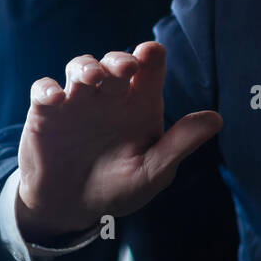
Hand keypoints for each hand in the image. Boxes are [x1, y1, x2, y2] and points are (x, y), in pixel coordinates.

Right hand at [14, 41, 221, 241]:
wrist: (71, 208)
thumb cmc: (118, 187)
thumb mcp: (152, 172)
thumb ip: (179, 144)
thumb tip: (216, 119)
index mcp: (139, 104)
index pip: (149, 69)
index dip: (151, 55)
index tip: (151, 52)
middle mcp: (110, 96)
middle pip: (115, 62)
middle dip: (119, 59)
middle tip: (126, 67)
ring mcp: (77, 101)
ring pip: (80, 67)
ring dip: (86, 67)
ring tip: (92, 78)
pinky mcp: (46, 113)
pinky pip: (43, 89)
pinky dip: (47, 88)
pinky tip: (55, 97)